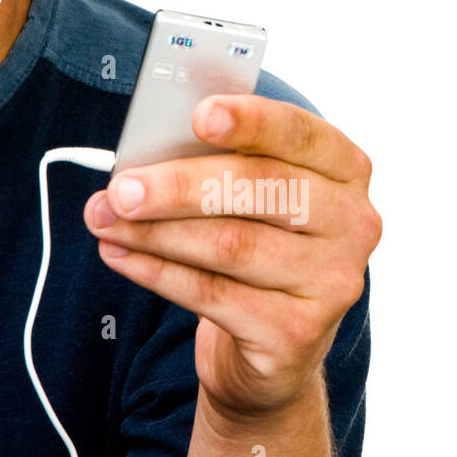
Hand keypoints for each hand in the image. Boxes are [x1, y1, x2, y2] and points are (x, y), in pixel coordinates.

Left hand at [83, 95, 381, 417]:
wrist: (274, 341)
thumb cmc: (254, 240)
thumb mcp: (247, 194)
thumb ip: (213, 163)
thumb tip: (144, 153)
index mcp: (343, 168)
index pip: (299, 133)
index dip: (251, 121)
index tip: (199, 114)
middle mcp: (353, 222)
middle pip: (258, 190)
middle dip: (178, 186)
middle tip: (119, 188)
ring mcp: (332, 282)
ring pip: (230, 245)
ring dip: (155, 231)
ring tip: (104, 218)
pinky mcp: (299, 334)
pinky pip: (213, 295)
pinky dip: (156, 271)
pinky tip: (120, 254)